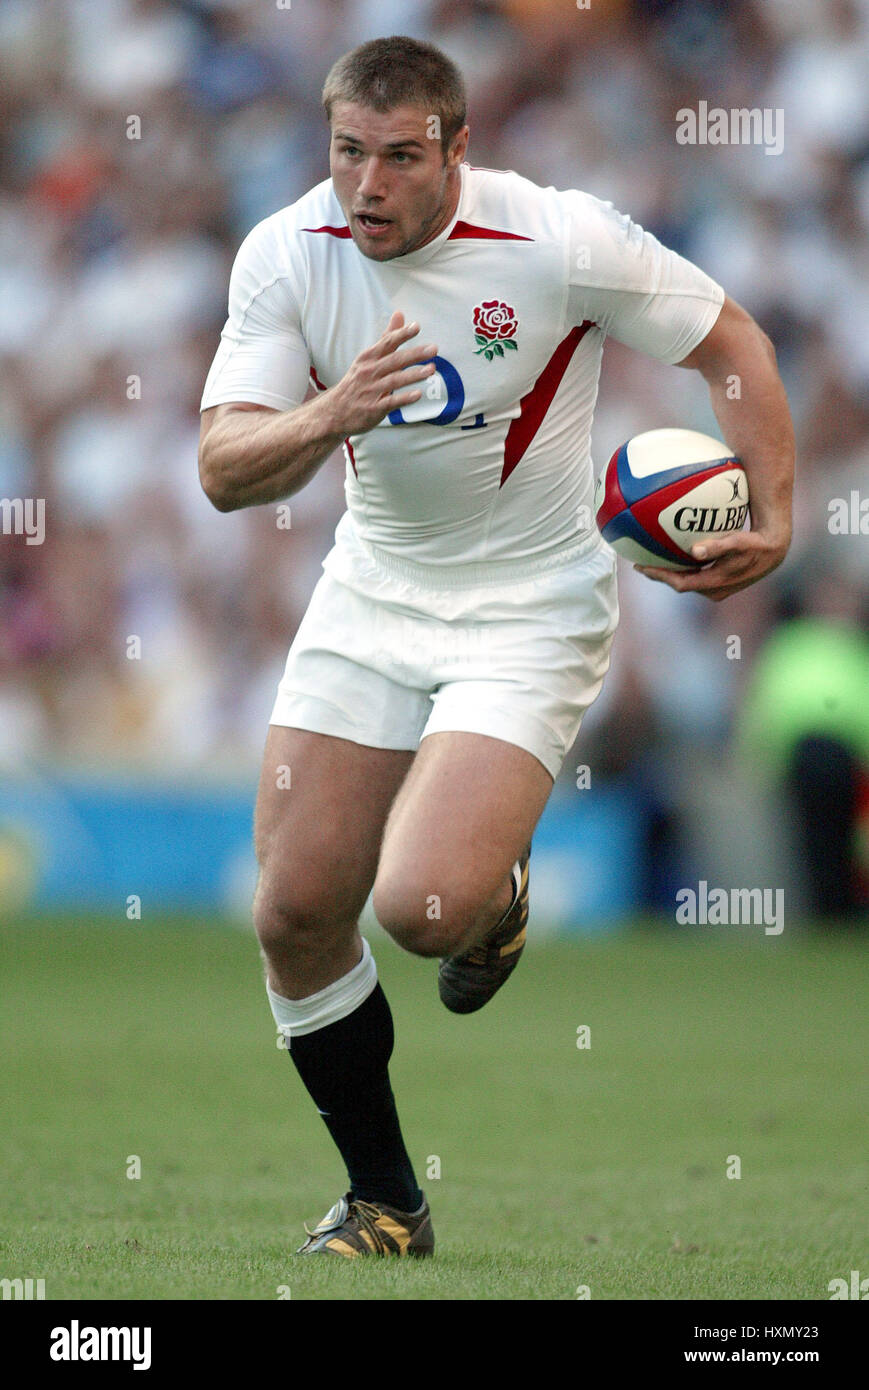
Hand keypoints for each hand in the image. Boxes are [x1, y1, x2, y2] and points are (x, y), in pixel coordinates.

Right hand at [325, 311, 437, 435]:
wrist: (334, 411)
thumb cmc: (356, 382)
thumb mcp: (368, 358)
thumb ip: (387, 338)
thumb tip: (400, 314)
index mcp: (368, 358)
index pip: (387, 343)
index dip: (401, 334)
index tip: (416, 326)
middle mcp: (369, 372)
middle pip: (394, 360)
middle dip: (414, 354)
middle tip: (433, 349)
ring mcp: (371, 390)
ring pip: (394, 380)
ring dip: (413, 374)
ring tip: (431, 369)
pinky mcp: (373, 408)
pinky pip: (391, 402)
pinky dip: (404, 398)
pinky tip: (418, 394)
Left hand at [634, 526, 789, 601]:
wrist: (773, 552)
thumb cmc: (755, 545)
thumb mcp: (737, 543)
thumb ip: (716, 547)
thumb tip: (694, 551)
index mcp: (713, 584)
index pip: (678, 583)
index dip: (659, 576)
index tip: (641, 566)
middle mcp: (713, 590)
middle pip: (679, 584)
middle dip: (659, 575)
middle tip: (640, 564)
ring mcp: (716, 588)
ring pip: (686, 581)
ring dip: (669, 573)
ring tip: (652, 561)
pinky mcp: (719, 582)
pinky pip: (694, 576)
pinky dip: (681, 568)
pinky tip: (673, 556)